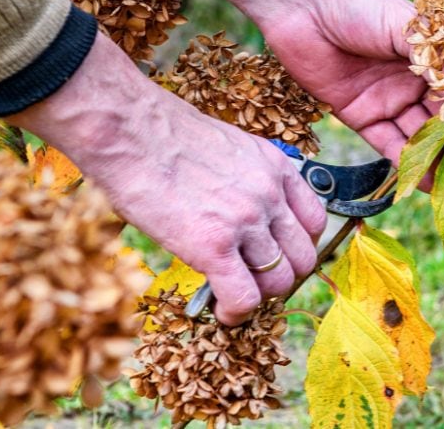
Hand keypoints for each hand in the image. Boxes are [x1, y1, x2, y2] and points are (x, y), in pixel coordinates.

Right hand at [8, 33, 325, 325]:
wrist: (129, 130)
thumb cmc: (165, 137)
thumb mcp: (229, 150)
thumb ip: (248, 183)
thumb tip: (243, 218)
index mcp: (277, 169)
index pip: (314, 223)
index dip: (298, 247)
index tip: (278, 256)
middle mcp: (270, 195)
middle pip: (303, 258)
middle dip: (282, 277)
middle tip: (255, 281)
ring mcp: (245, 221)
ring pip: (278, 282)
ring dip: (258, 297)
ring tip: (233, 296)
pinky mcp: (213, 245)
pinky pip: (243, 297)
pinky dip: (236, 313)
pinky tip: (221, 312)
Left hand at [159, 0, 434, 163]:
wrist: (300, 5)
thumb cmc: (357, 3)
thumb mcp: (403, 26)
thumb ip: (433, 61)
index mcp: (428, 56)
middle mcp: (411, 81)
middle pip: (439, 119)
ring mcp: (386, 99)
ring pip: (415, 136)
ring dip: (430, 159)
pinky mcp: (359, 115)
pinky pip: (386, 142)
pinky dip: (402, 162)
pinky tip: (419, 180)